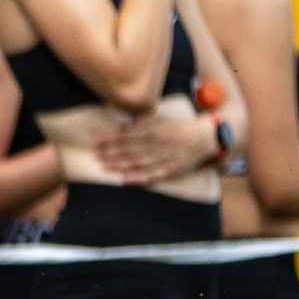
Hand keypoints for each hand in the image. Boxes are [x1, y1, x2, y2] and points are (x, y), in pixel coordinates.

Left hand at [92, 112, 215, 183]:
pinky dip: (137, 178)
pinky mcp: (170, 170)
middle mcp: (157, 144)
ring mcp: (163, 158)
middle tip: (95, 154)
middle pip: (129, 148)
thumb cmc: (177, 127)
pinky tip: (124, 179)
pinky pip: (151, 175)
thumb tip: (123, 125)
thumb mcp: (160, 119)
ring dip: (118, 164)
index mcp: (153, 130)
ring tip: (103, 165)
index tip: (96, 140)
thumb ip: (141, 121)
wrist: (203, 139)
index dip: (110, 138)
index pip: (126, 134)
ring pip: (137, 162)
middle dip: (110, 151)